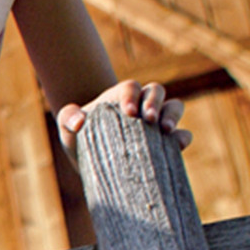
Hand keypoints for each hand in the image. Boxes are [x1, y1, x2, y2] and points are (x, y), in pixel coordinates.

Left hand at [58, 79, 188, 151]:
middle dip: (155, 103)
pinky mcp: (166, 143)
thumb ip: (67, 117)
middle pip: (156, 91)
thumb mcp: (67, 127)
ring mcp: (156, 123)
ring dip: (173, 115)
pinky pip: (182, 135)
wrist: (91, 161)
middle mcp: (142, 105)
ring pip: (174, 107)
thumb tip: (79, 122)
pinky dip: (183, 137)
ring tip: (166, 130)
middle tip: (149, 120)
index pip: (131, 87)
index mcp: (121, 96)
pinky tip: (178, 145)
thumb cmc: (79, 137)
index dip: (132, 96)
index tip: (128, 112)